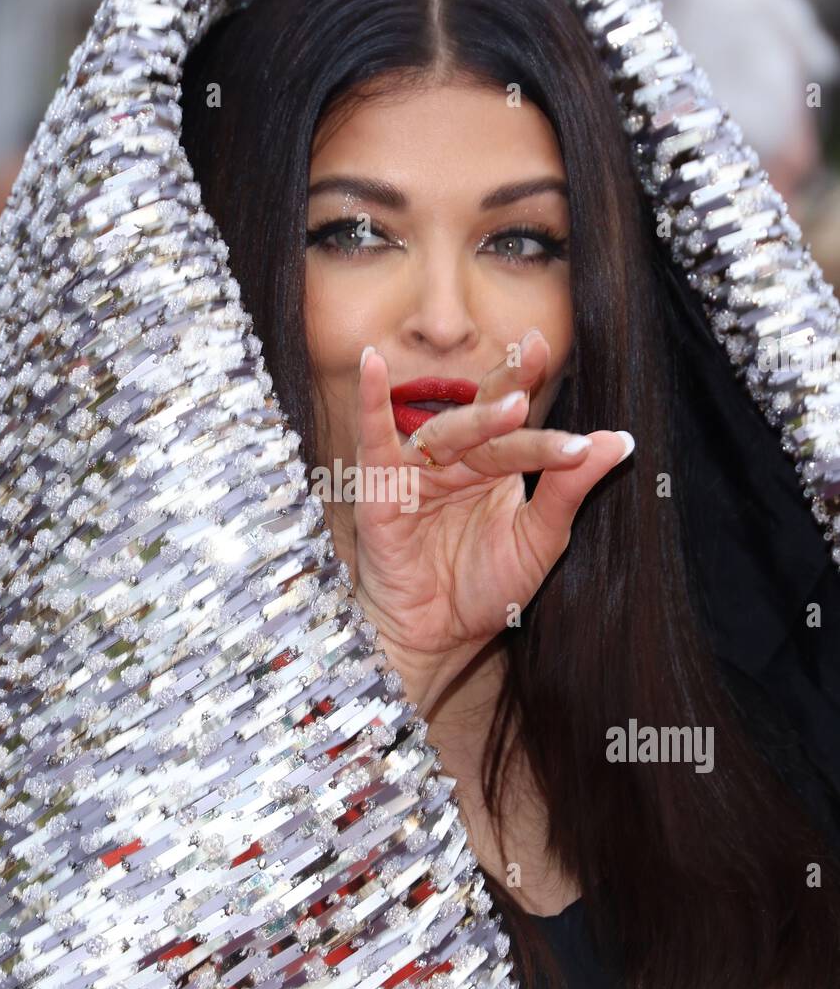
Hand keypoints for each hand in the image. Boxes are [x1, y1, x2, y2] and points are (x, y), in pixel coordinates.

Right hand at [353, 330, 634, 715]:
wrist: (437, 637)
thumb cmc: (484, 589)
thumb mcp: (539, 539)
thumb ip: (569, 487)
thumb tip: (619, 440)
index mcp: (494, 465)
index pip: (517, 421)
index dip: (530, 383)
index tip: (547, 350)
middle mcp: (456, 459)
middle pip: (483, 413)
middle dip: (509, 385)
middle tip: (535, 355)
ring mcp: (416, 470)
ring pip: (448, 432)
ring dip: (478, 418)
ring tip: (514, 406)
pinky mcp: (379, 488)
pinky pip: (372, 437)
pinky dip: (369, 401)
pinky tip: (372, 362)